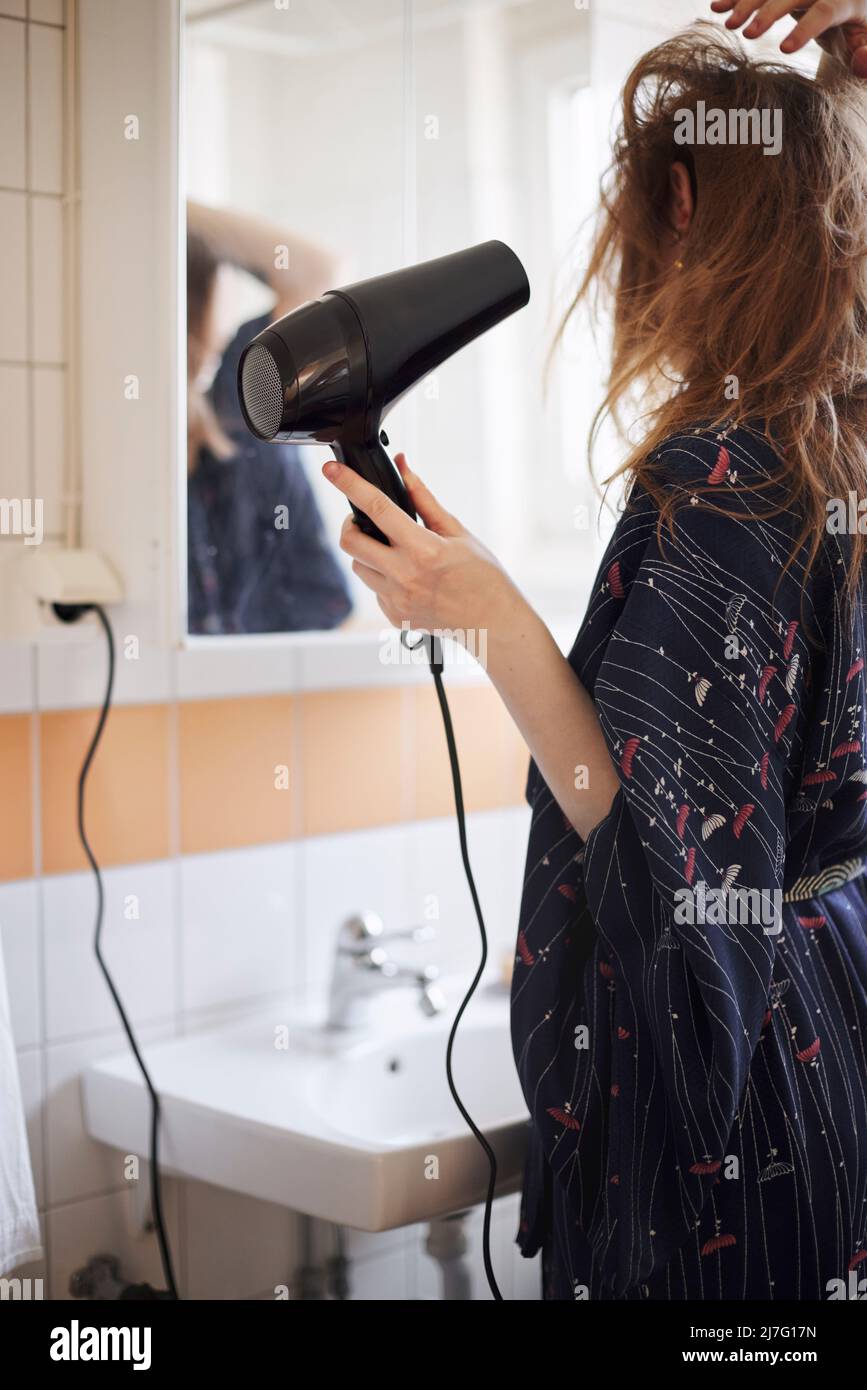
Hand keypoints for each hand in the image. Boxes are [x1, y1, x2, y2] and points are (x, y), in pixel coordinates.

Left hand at [322, 453, 523, 641]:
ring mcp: (396, 600)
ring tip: (396, 553)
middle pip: (351, 542)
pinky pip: (374, 590)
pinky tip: (409, 579)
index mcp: (423, 549)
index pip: (376, 509)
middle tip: (364, 521)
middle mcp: (405, 576)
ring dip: (368, 553)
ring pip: (359, 567)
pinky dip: (384, 578)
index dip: (350, 485)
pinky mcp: (394, 616)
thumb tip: (404, 467)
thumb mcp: (456, 531)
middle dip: (350, 525)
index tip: (331, 471)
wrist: (492, 622)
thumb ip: (424, 499)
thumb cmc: (482, 576)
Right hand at [710, 1, 866, 73]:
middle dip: (770, 11)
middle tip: (748, 34)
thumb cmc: (859, 35)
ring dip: (748, 1)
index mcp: (848, 1)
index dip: (806, 28)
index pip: (827, 11)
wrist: (852, 11)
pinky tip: (718, 6)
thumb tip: (860, 61)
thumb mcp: (866, 45)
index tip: (785, 49)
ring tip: (728, 23)